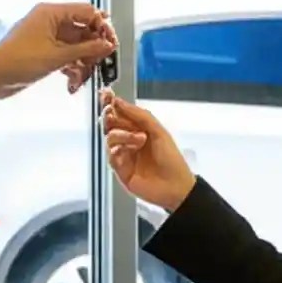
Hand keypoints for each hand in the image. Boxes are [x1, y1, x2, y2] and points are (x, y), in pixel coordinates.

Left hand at [0, 3, 117, 99]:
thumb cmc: (19, 61)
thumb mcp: (57, 56)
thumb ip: (86, 50)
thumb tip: (107, 44)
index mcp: (52, 13)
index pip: (87, 12)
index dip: (101, 27)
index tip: (111, 44)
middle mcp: (51, 21)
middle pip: (83, 30)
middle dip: (93, 49)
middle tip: (100, 64)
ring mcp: (47, 37)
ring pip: (76, 46)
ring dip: (82, 63)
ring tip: (83, 79)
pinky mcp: (44, 52)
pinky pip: (66, 56)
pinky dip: (71, 68)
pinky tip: (72, 84)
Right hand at [100, 89, 196, 211]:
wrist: (175, 186)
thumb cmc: (171, 159)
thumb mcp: (158, 131)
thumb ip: (139, 115)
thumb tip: (119, 102)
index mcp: (140, 130)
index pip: (122, 114)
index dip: (113, 105)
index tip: (106, 96)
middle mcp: (130, 141)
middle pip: (111, 125)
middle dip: (111, 117)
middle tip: (111, 113)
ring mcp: (125, 155)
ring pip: (110, 138)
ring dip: (122, 134)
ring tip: (139, 138)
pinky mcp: (120, 170)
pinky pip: (111, 156)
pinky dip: (118, 150)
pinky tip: (128, 151)